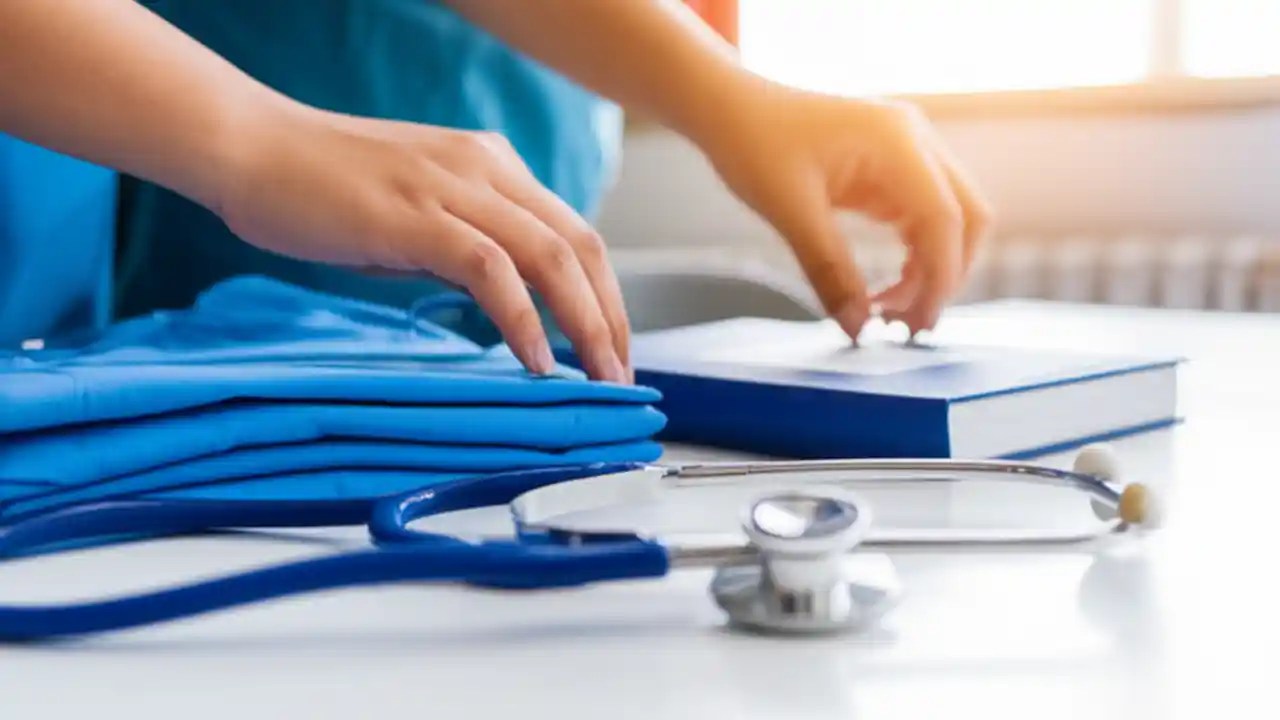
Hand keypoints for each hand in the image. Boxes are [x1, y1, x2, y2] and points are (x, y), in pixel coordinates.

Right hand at [210, 101, 630, 382]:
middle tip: (622, 376)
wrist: (249, 148)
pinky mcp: (417, 216)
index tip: (612, 348)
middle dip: (611, 317)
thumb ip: (465, 248)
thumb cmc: (321, 187)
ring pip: (552, 257)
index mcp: (491, 165)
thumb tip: (506, 304)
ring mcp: (453, 188)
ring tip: (597, 377)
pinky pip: (492, 270)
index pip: (575, 233)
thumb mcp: (416, 214)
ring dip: (584, 324)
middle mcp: (487, 168)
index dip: (605, 295)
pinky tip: (534, 360)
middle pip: (582, 246)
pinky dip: (523, 319)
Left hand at [701, 84, 992, 339]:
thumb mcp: (788, 212)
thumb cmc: (753, 145)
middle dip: (946, 276)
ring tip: (887, 314)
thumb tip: (859, 328)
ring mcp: (909, 151)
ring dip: (929, 271)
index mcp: (896, 141)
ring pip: (950, 221)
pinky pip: (923, 218)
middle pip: (967, 218)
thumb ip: (828, 271)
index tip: (915, 325)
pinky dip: (913, 257)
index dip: (940, 278)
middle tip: (907, 327)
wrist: (731, 108)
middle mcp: (915, 140)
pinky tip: (884, 289)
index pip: (945, 218)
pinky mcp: (894, 167)